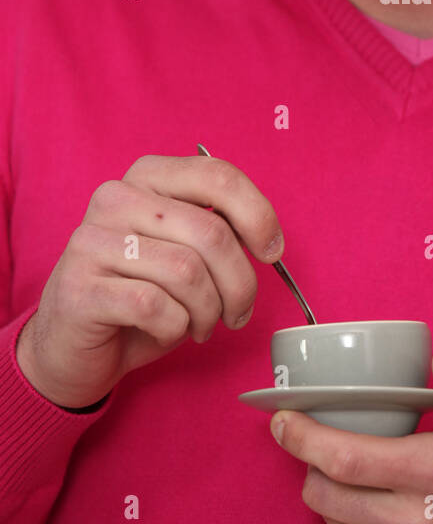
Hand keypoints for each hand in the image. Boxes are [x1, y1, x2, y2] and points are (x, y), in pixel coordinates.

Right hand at [16, 153, 283, 409]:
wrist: (69, 346)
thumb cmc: (138, 297)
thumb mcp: (183, 253)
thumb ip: (217, 233)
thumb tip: (264, 239)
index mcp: (147, 177)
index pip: (217, 176)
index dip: (258, 215)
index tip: (272, 252)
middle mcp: (115, 198)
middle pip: (211, 232)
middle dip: (240, 284)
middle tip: (238, 313)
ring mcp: (92, 241)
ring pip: (187, 272)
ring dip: (208, 311)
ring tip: (201, 325)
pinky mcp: (80, 288)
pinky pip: (156, 306)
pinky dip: (176, 327)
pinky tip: (167, 330)